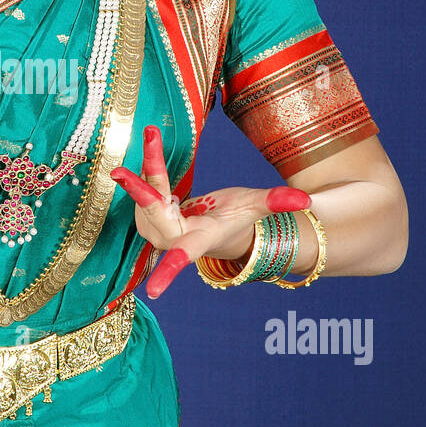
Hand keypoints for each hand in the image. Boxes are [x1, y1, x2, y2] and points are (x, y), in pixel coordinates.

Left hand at [111, 125, 309, 297]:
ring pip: (145, 194)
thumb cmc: (234, 218)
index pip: (184, 258)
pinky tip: (150, 146)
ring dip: (148, 164)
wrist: (213, 225)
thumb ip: (276, 202)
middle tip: (119, 171)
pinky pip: (142, 188)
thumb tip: (307, 201)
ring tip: (151, 133)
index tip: (152, 293)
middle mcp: (171, 238)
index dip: (168, 275)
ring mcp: (155, 229)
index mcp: (198, 240)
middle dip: (139, 188)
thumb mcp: (255, 206)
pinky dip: (144, 166)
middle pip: (152, 209)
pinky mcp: (144, 217)